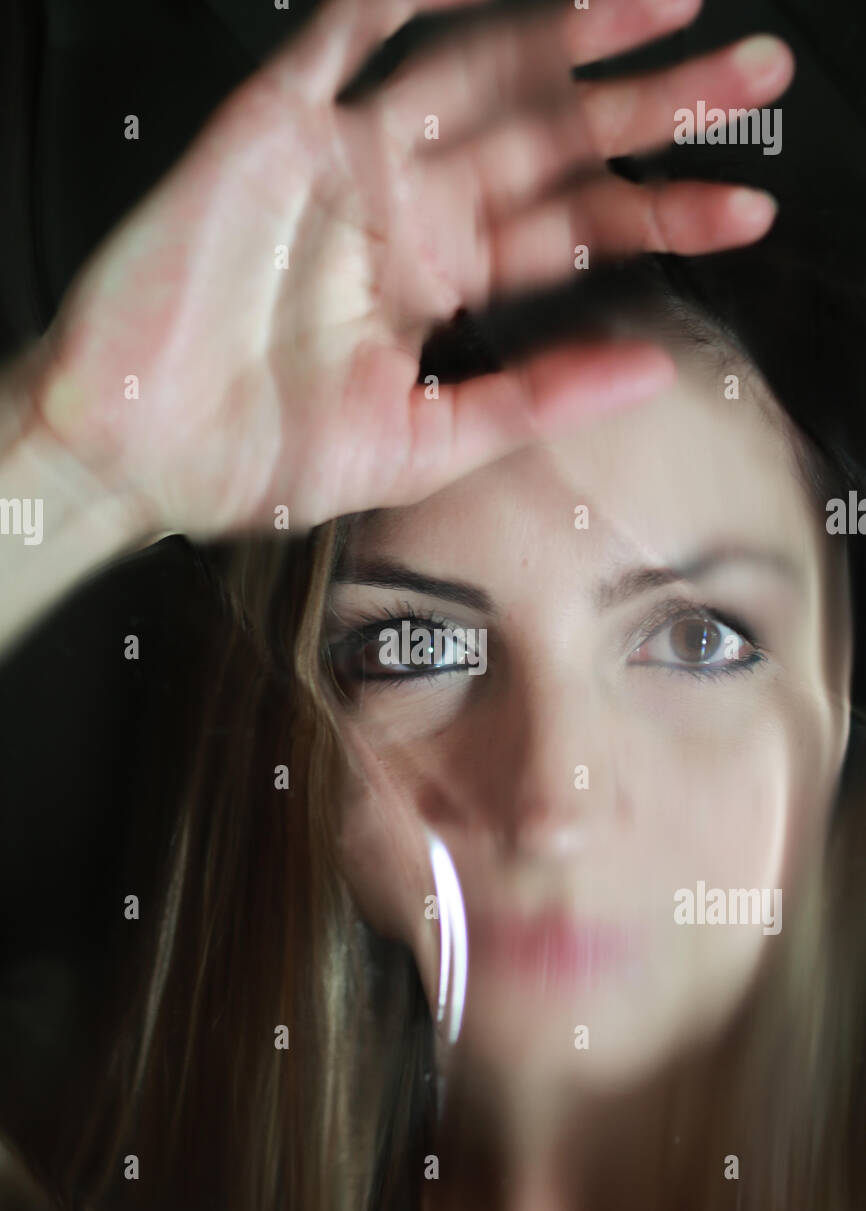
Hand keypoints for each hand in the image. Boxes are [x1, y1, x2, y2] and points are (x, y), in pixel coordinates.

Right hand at [32, 0, 793, 537]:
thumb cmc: (256, 461)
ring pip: (476, 67)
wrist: (136, 455)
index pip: (572, 228)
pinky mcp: (272, 129)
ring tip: (665, 2)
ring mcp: (344, 163)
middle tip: (755, 78)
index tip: (748, 209)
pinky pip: (347, 34)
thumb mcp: (423, 445)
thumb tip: (651, 371)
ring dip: (568, 31)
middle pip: (549, 136)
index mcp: (437, 283)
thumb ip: (534, 398)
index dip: (661, 211)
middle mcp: (404, 211)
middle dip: (652, 106)